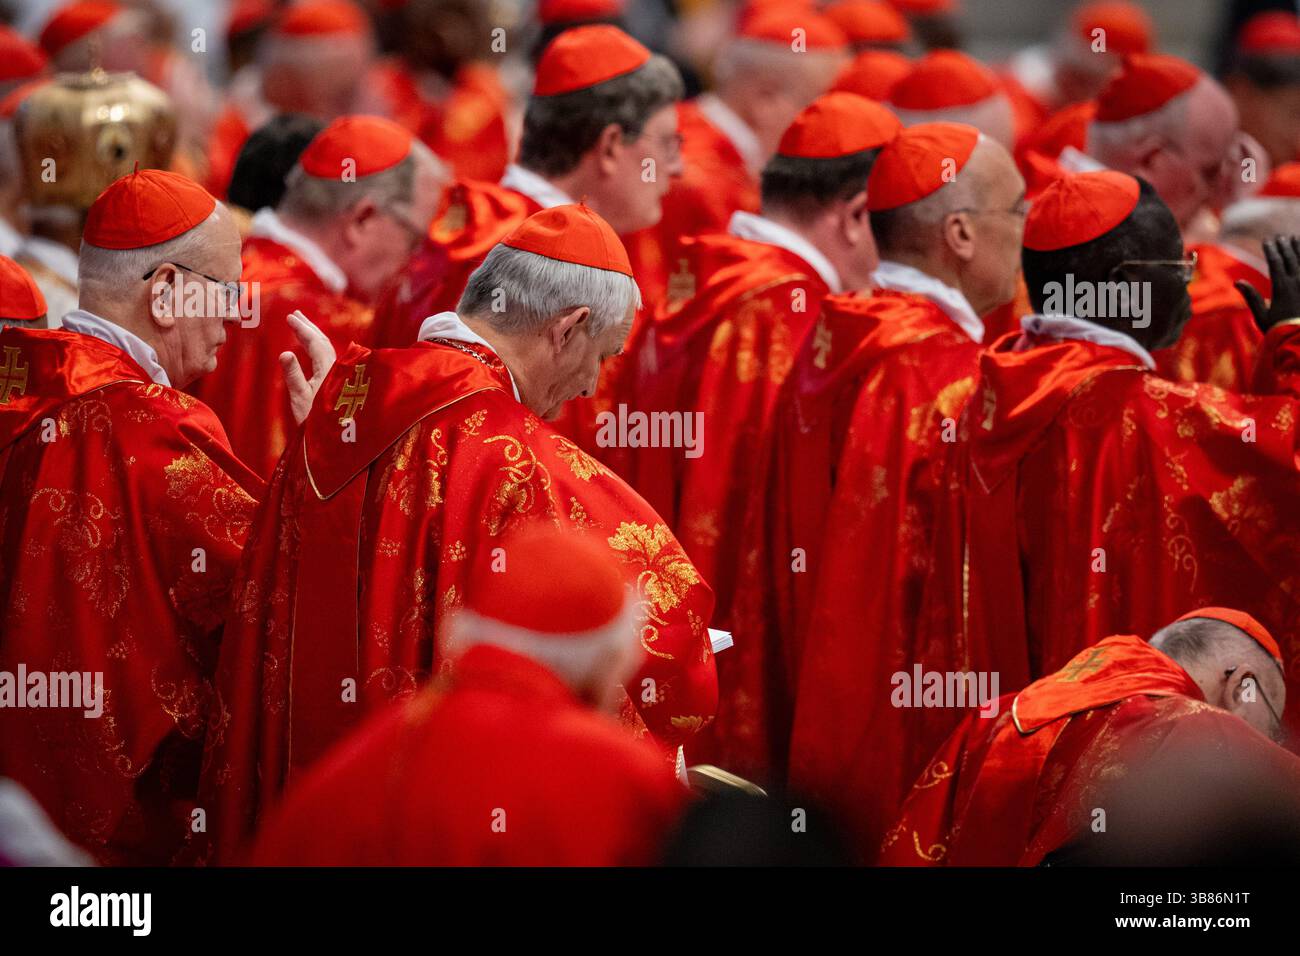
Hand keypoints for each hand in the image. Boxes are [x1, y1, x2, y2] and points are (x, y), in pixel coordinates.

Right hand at [279, 310, 335, 424]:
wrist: (337, 441)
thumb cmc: (317, 422)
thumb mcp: (301, 400)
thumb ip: (293, 376)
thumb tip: (285, 353)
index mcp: (329, 370)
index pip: (315, 343)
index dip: (302, 329)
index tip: (290, 317)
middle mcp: (337, 369)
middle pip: (323, 342)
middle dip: (309, 327)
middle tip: (296, 314)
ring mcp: (339, 376)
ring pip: (327, 350)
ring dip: (313, 336)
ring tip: (301, 326)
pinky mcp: (338, 383)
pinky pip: (327, 358)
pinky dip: (318, 348)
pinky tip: (312, 349)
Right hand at [1236, 236, 1299, 333]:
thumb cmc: (1280, 329)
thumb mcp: (1261, 316)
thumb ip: (1251, 297)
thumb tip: (1237, 282)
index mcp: (1282, 287)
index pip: (1276, 263)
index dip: (1271, 250)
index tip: (1267, 241)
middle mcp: (1298, 282)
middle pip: (1291, 258)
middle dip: (1285, 246)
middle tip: (1280, 238)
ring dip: (1298, 248)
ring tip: (1294, 239)